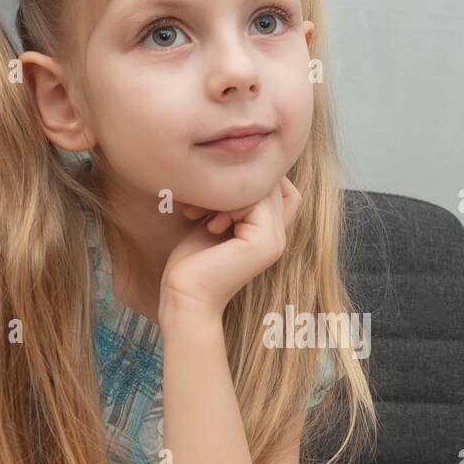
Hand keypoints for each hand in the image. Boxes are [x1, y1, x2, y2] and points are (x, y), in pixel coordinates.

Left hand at [159, 176, 301, 320]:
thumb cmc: (191, 263)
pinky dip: (227, 205)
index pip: (278, 185)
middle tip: (199, 205)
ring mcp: (275, 239)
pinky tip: (210, 225)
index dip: (247, 180)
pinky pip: (255, 200)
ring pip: (262, 187)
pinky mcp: (265, 242)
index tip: (209, 194)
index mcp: (269, 232)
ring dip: (226, 193)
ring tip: (200, 214)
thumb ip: (231, 202)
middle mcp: (278, 236)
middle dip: (231, 183)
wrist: (184, 297)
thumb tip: (232, 166)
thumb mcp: (214, 222)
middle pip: (269, 181)